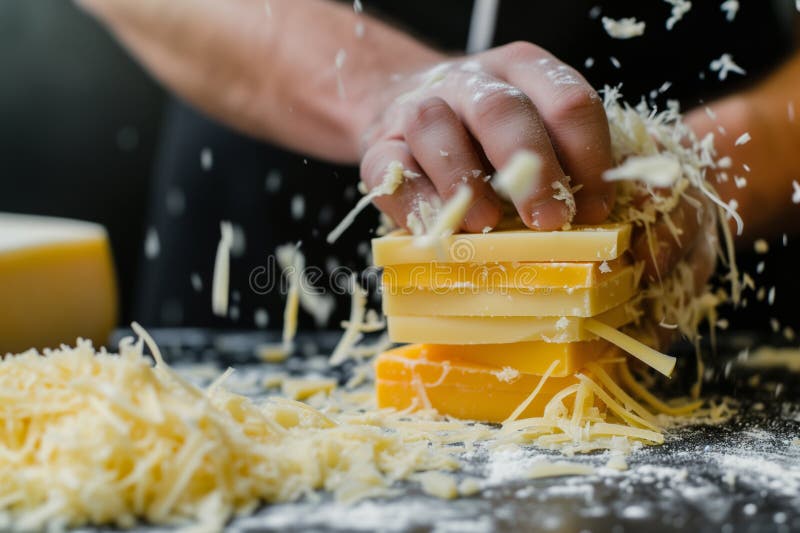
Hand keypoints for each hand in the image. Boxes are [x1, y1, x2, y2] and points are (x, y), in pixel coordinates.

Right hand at [358, 42, 615, 232]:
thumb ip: (577, 157)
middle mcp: (471, 82)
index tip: (595, 208)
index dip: (588, 156)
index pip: (566, 101)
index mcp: (523, 72)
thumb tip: (632, 201)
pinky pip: (387, 168)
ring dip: (462, 177)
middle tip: (550, 220)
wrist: (405, 109)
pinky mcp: (378, 145)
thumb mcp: (537, 130)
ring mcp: (417, 108)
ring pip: (433, 126)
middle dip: (531, 166)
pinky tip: (439, 227)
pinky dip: (413, 202)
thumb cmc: (483, 138)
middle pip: (502, 110)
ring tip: (487, 222)